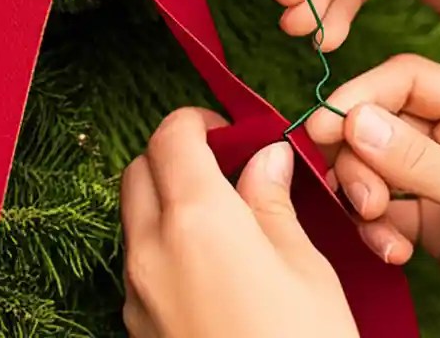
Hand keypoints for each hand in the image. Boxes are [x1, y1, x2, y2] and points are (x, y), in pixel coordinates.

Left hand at [120, 108, 356, 337]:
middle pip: (138, 170)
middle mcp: (153, 248)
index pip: (171, 137)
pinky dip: (163, 245)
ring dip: (165, 201)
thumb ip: (272, 202)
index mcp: (198, 219)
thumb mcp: (305, 268)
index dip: (197, 122)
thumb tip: (265, 158)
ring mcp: (137, 291)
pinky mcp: (137, 325)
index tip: (228, 131)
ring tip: (223, 220)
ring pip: (134, 218)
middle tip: (222, 167)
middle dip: (173, 155)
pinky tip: (210, 268)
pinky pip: (138, 264)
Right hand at [306, 55, 439, 336]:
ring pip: (375, 167)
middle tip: (361, 197)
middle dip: (359, 158)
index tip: (323, 127)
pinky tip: (394, 252)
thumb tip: (354, 120)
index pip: (408, 80)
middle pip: (381, 123)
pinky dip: (376, 229)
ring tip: (378, 227)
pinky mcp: (433, 220)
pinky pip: (383, 211)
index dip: (360, 97)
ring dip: (364, 195)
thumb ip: (417, 159)